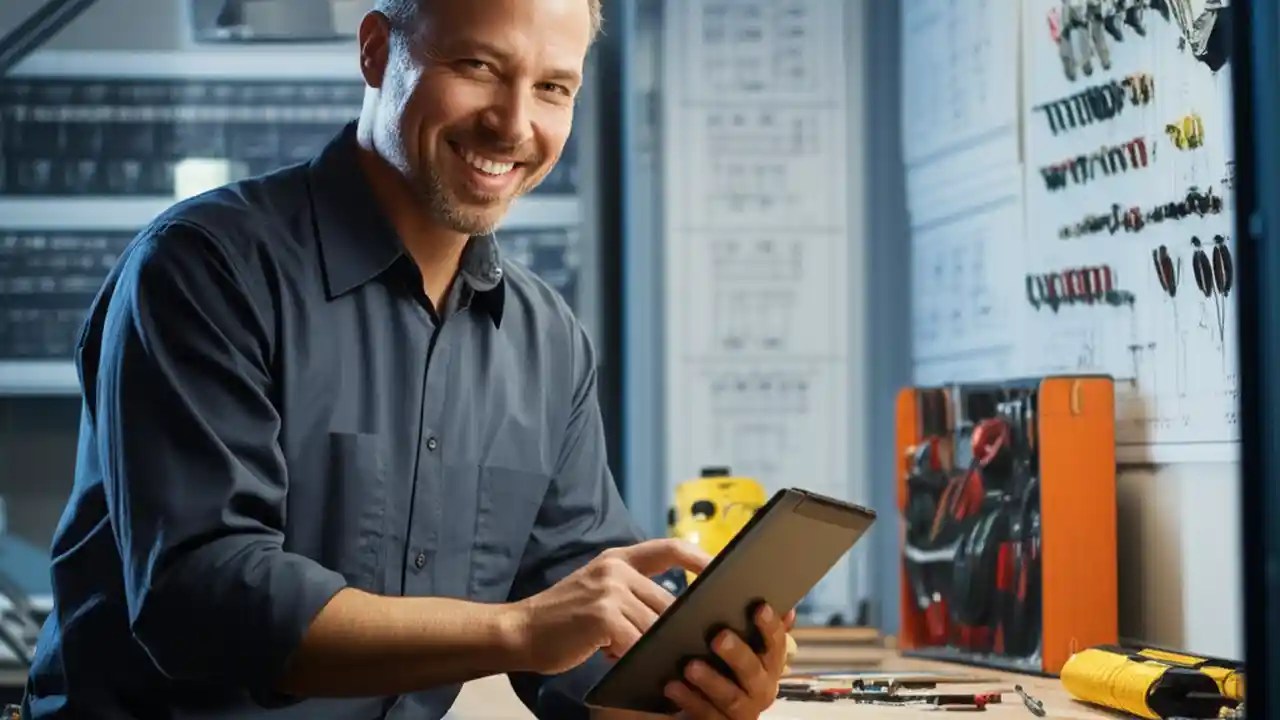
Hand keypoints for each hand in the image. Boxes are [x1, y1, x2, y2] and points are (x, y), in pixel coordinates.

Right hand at [508, 538, 711, 674]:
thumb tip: (673, 613)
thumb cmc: (562, 620)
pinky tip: (610, 656)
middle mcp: (615, 569)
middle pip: (666, 602)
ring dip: (645, 645)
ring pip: (653, 625)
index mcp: (617, 559)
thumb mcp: (598, 592)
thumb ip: (632, 594)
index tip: (719, 570)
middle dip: (667, 629)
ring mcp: (609, 590)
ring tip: (620, 650)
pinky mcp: (603, 616)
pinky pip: (636, 642)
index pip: (669, 548)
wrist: (521, 631)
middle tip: (667, 646)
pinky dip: (630, 656)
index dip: (699, 557)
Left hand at [661, 604, 795, 719]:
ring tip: (691, 666)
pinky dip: (689, 700)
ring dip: (711, 681)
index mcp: (770, 664)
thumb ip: (754, 624)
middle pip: (753, 671)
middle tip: (719, 637)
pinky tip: (672, 686)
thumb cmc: (724, 664)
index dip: (770, 626)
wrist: (707, 705)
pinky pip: (706, 716)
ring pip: (730, 697)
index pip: (776, 643)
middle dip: (737, 654)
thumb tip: (775, 600)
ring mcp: (742, 711)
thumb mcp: (739, 643)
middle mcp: (762, 689)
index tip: (759, 607)